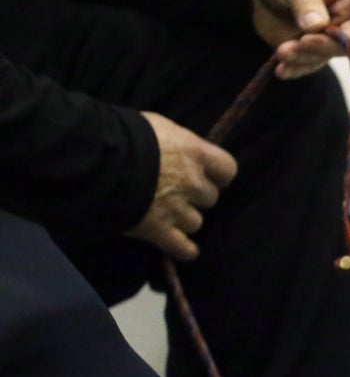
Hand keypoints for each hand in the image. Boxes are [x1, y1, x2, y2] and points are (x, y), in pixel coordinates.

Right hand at [125, 112, 237, 260]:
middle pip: (210, 197)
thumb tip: (184, 151)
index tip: (208, 175)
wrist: (95, 159)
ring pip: (196, 222)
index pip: (227, 169)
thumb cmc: (124, 133)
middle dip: (196, 196)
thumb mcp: (158, 127)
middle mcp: (192, 183)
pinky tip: (184, 248)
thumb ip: (178, 143)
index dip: (218, 175)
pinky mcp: (159, 230)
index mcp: (195, 153)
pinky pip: (183, 248)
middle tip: (177, 191)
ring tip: (168, 213)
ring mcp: (177, 209)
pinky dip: (184, 249)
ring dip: (185, 219)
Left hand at [252, 0, 349, 78]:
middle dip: (326, 46)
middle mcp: (347, 18)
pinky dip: (297, 68)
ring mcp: (331, 37)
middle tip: (301, 42)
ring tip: (282, 51)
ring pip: (329, 56)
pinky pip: (311, 65)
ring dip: (306, 57)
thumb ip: (306, 0)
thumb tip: (318, 25)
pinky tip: (282, 69)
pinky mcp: (314, 51)